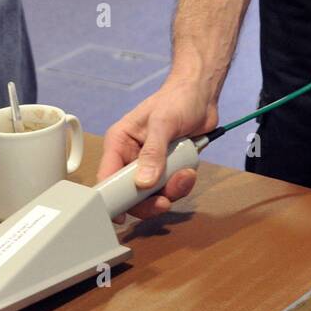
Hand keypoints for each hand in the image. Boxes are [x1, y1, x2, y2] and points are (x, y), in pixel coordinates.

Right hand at [96, 72, 219, 219]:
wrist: (203, 94)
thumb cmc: (178, 98)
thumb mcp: (163, 123)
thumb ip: (153, 152)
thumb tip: (143, 182)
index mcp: (119, 142)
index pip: (107, 177)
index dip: (112, 199)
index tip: (123, 216)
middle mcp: (131, 156)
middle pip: (130, 194)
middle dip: (149, 200)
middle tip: (164, 201)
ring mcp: (150, 165)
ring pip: (152, 195)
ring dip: (170, 190)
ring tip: (185, 174)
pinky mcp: (167, 169)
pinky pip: (170, 189)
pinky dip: (181, 185)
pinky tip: (189, 170)